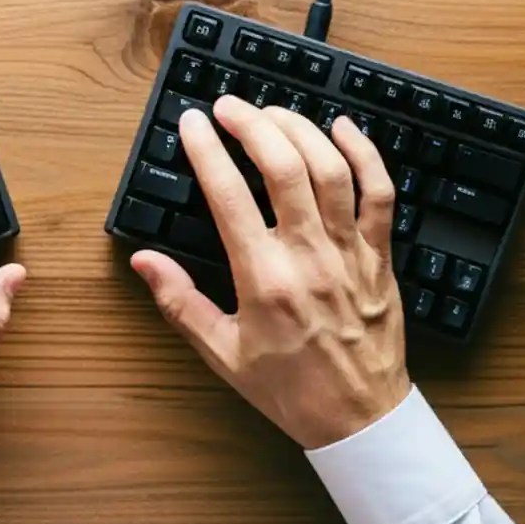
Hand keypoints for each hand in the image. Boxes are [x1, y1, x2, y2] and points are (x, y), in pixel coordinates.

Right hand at [132, 97, 409, 448]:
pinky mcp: (380, 255)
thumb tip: (144, 263)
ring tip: (272, 112)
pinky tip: (342, 129)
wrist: (359, 418)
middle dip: (251, 123)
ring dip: (299, 129)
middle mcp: (308, 257)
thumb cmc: (290, 389)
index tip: (191, 124)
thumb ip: (179, 303)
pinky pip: (380, 192)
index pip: (229, 196)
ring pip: (330, 169)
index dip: (206, 150)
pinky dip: (364, 153)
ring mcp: (349, 252)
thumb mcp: (221, 353)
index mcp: (264, 280)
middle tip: (227, 105)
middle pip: (282, 167)